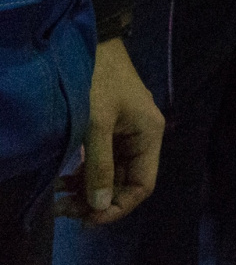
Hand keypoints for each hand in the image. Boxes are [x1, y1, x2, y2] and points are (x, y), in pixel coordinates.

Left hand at [56, 38, 162, 223]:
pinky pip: (102, 160)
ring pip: (112, 173)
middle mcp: (143, 137)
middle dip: (97, 200)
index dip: (118, 207)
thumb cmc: (98, 82)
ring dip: (88, 189)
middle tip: (63, 210)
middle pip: (126, 182)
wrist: (92, 44)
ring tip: (57, 199)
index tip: (87, 220)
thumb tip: (98, 205)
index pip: (142, 185)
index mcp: (149, 136)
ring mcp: (127, 133)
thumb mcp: (96, 125)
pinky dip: (84, 173)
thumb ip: (99, 166)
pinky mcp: (111, 128)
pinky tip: (62, 180)